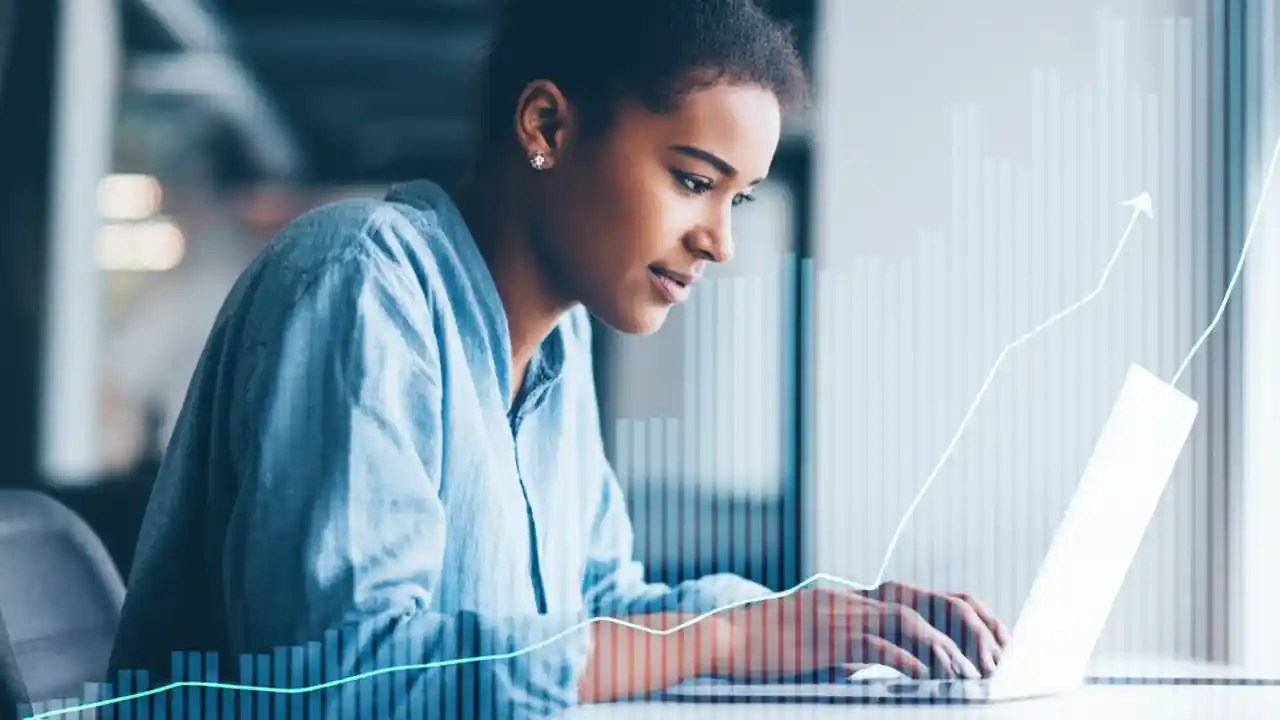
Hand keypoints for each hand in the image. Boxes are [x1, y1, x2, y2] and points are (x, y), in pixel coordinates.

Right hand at [713, 583, 1008, 681]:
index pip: (920, 596)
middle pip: (925, 601)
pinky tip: (923, 680)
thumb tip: (879, 669)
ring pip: (907, 622)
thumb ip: (850, 651)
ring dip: (942, 650)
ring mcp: (838, 616)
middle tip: (990, 659)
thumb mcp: (816, 647)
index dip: (959, 613)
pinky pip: (875, 647)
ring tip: (963, 676)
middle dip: (965, 628)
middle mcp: (851, 600)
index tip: (988, 640)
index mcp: (852, 599)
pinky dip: (905, 662)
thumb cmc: (765, 648)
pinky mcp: (825, 638)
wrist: (722, 639)